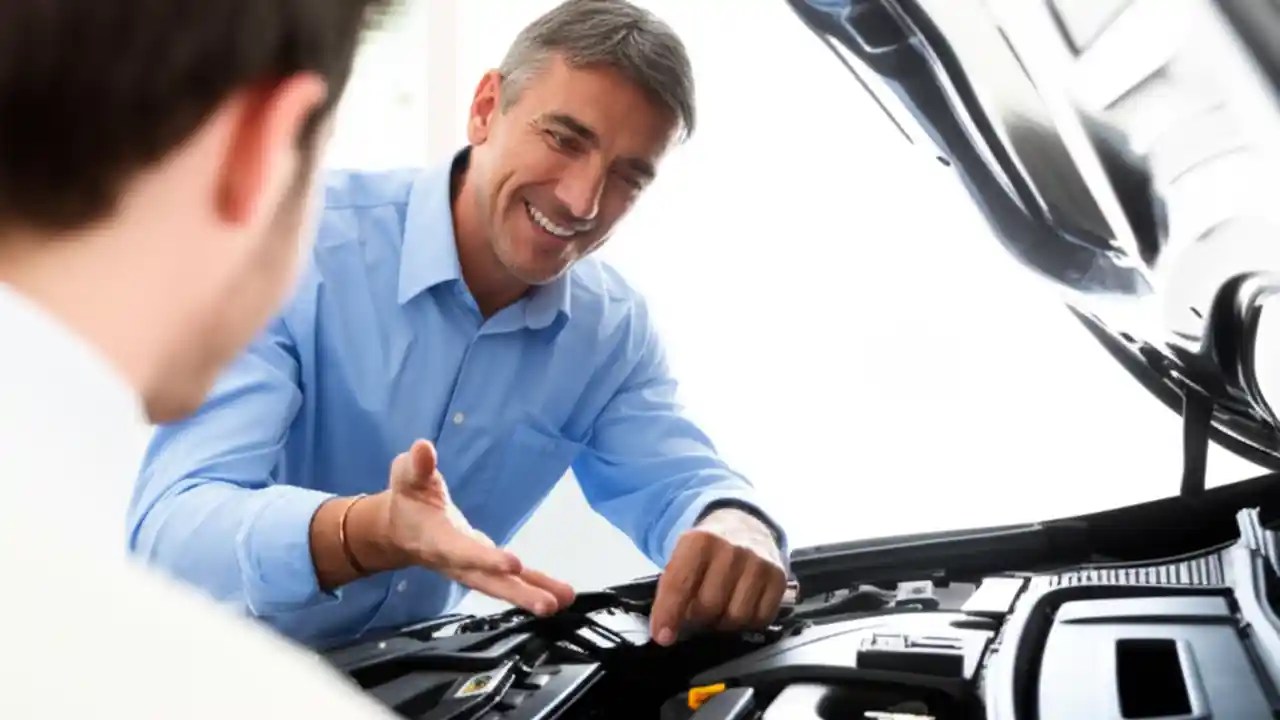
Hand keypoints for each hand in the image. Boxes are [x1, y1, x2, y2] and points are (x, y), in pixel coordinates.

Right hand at [382, 439, 574, 615]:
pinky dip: (536, 586)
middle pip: (488, 581)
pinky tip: (560, 595)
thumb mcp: (406, 477)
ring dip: (533, 594)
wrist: (398, 531)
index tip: (513, 564)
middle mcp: (457, 561)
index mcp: (438, 540)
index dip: (486, 559)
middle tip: (547, 605)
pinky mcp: (486, 567)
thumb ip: (417, 466)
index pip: (463, 551)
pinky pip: (512, 579)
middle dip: (517, 592)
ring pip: (503, 585)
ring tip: (563, 601)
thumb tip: (422, 448)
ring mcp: (473, 568)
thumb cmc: (407, 499)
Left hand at [649, 508, 786, 645]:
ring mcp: (758, 563)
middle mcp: (732, 549)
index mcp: (700, 540)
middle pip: (709, 607)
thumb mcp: (683, 556)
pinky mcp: (778, 577)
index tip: (662, 636)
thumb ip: (673, 587)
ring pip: (736, 617)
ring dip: (722, 625)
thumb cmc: (707, 549)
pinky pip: (761, 618)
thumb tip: (665, 629)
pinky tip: (738, 610)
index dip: (669, 614)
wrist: (744, 525)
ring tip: (716, 613)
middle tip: (693, 617)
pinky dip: (747, 624)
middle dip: (696, 621)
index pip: (680, 585)